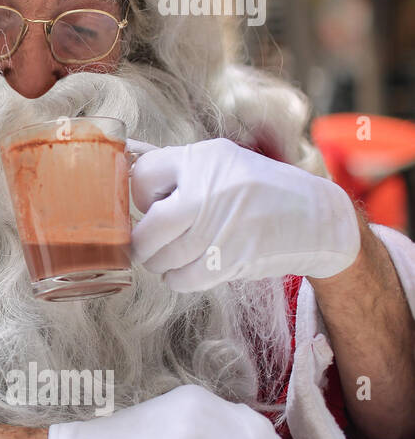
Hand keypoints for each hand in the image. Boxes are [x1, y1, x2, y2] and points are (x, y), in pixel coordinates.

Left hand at [128, 137, 360, 291]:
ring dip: (161, 263)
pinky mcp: (230, 259)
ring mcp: (219, 227)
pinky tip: (189, 268)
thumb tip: (123, 179)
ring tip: (174, 255)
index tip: (152, 205)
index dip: (141, 196)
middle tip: (149, 244)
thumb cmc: (259, 191)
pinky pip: (182, 279)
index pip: (142, 177)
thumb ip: (178, 172)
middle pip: (147, 230)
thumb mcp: (222, 163)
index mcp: (203, 160)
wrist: (316, 217)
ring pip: (162, 259)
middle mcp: (208, 190)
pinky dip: (179, 279)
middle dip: (142, 244)